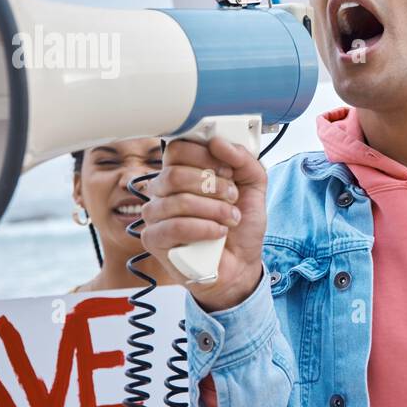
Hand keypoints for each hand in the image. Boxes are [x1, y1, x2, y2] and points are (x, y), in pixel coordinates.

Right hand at [139, 135, 267, 312]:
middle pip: (175, 173)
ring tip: (230, 219)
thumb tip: (218, 141)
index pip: (177, 148)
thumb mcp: (253, 186)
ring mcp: (155, 215)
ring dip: (214, 210)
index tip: (227, 170)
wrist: (241, 265)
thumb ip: (243, 160)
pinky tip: (218, 233)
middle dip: (214, 186)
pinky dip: (204, 228)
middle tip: (232, 198)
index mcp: (182, 171)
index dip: (204, 155)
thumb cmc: (240, 226)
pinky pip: (174, 227)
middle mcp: (163, 190)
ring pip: (177, 201)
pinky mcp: (153, 240)